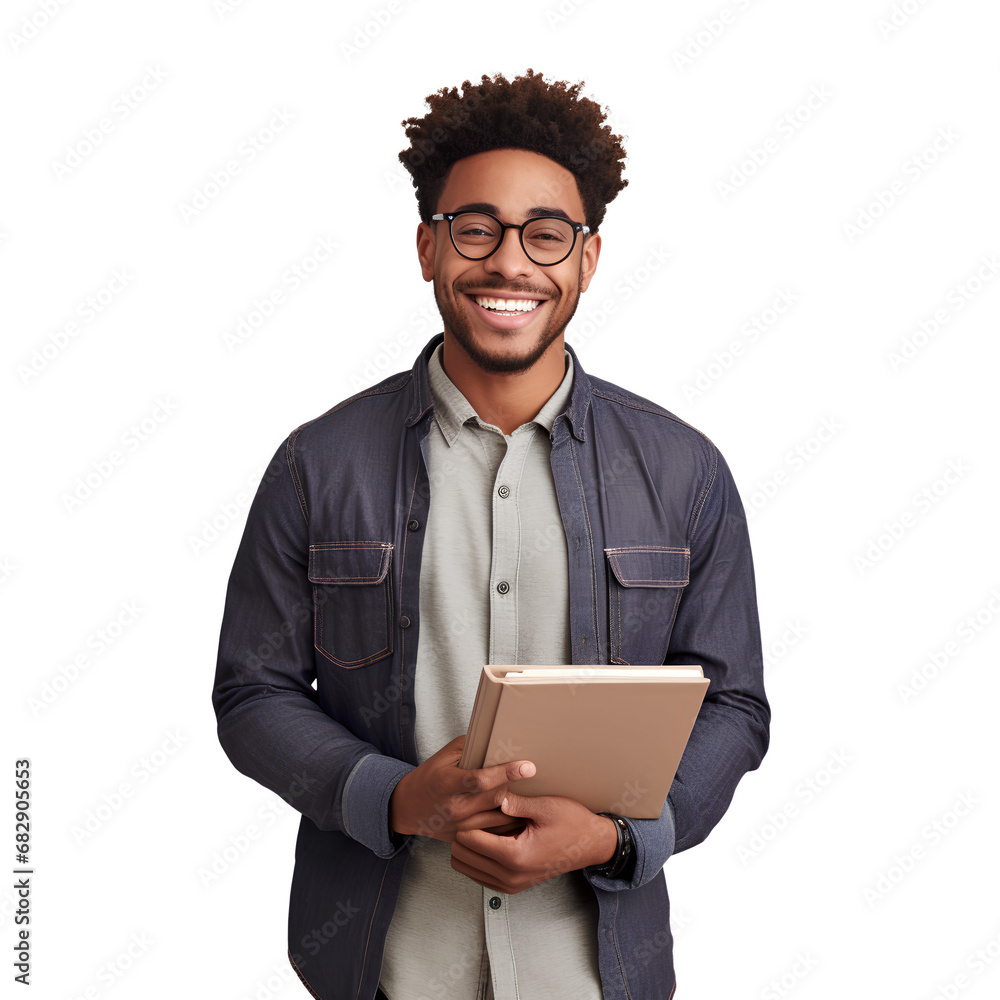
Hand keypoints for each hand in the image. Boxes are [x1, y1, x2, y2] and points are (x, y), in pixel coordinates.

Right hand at [388, 733, 535, 842]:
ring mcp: (459, 826)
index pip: (480, 779)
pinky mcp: (464, 838)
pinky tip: (518, 814)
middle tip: (533, 779)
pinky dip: (507, 822)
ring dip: (516, 807)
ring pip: (497, 819)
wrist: (406, 808)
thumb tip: (495, 739)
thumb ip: (468, 747)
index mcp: (446, 783)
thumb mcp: (442, 756)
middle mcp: (453, 807)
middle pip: (494, 799)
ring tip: (532, 797)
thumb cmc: (428, 777)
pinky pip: (492, 832)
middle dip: (516, 788)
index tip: (527, 767)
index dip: (506, 773)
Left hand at [450, 790, 618, 893]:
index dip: (466, 819)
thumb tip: (493, 795)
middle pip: (462, 857)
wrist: (591, 844)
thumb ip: (516, 803)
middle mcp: (510, 876)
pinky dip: (475, 859)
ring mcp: (511, 885)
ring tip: (477, 826)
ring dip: (467, 847)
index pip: (469, 840)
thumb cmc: (572, 823)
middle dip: (462, 834)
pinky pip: (479, 876)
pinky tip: (484, 840)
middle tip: (472, 814)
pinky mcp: (513, 887)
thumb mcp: (545, 806)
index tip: (472, 804)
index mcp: (515, 856)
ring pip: (466, 869)